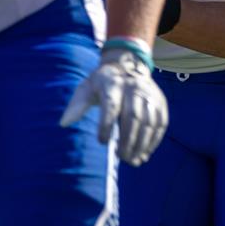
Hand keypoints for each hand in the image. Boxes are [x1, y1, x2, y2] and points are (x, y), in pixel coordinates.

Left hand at [59, 38, 168, 166]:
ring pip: (149, 122)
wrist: (129, 65)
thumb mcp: (87, 87)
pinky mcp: (161, 103)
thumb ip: (77, 105)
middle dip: (128, 139)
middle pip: (133, 116)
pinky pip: (160, 124)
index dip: (107, 124)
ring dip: (141, 144)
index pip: (110, 105)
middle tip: (121, 157)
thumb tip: (64, 123)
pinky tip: (144, 154)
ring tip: (132, 160)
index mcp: (112, 83)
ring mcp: (150, 95)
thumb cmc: (103, 83)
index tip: (102, 141)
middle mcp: (134, 87)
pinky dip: (153, 141)